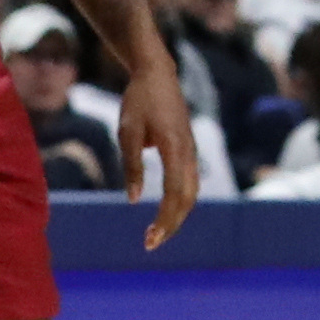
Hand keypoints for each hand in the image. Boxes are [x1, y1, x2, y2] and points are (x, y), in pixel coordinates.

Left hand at [117, 57, 200, 249]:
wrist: (157, 75)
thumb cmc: (139, 101)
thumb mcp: (127, 132)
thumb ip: (132, 166)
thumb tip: (134, 200)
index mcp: (174, 147)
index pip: (174, 193)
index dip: (164, 220)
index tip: (149, 239)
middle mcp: (189, 152)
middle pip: (188, 199)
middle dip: (172, 225)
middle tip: (151, 244)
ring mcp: (191, 151)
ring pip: (192, 193)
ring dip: (177, 216)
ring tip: (157, 233)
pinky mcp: (189, 150)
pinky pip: (190, 183)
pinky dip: (180, 202)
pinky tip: (167, 212)